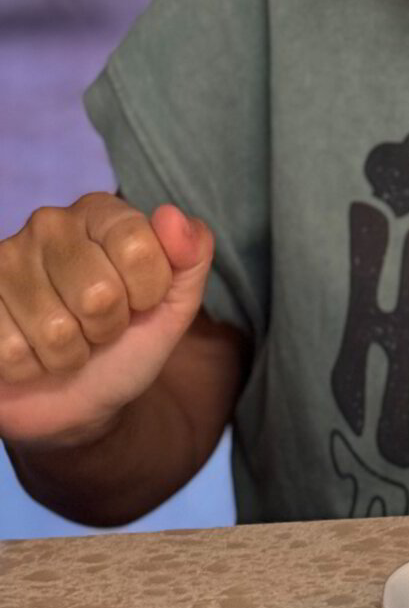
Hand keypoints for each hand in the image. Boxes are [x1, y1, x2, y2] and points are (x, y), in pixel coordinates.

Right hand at [0, 195, 212, 448]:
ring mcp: (4, 259)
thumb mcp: (175, 304)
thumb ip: (192, 256)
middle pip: (98, 291)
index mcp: (103, 212)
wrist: (79, 395)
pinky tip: (30, 351)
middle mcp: (50, 223)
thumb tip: (173, 217)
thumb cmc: (129, 341)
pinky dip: (30, 367)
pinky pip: (11, 351)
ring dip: (69, 352)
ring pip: (54, 329)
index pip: (139, 247)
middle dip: (107, 326)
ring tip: (67, 341)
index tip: (141, 301)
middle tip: (100, 326)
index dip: (148, 292)